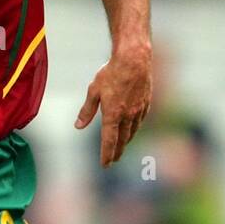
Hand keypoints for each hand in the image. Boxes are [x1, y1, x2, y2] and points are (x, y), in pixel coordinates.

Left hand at [75, 46, 151, 165]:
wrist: (135, 59)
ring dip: (125, 141)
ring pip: (132, 131)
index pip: (109, 141)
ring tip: (121, 147)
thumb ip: (87, 111)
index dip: (106, 155)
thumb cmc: (111, 72)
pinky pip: (140, 121)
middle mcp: (127, 116)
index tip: (105, 165)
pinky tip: (132, 130)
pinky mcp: (146, 103)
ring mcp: (138, 110)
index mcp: (112, 115)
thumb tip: (78, 126)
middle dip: (116, 152)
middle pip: (121, 140)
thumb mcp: (93, 91)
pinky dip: (134, 128)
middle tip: (112, 160)